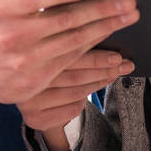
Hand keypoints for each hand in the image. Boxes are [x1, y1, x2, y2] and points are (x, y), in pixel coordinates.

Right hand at [0, 0, 138, 117]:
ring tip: (127, 18)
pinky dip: (95, 53)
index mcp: (1, 10)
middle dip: (101, 10)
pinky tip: (112, 43)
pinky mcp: (35, 82)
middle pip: (63, 21)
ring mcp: (24, 62)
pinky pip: (72, 64)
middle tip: (127, 2)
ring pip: (73, 43)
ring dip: (105, 30)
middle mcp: (12, 37)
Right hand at [18, 49, 135, 150]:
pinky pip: (71, 107)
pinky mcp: (36, 118)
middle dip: (104, 68)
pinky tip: (92, 89)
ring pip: (76, 91)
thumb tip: (105, 32)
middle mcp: (26, 79)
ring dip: (100, 82)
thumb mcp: (54, 50)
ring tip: (116, 73)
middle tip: (124, 63)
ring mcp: (29, 101)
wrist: (33, 99)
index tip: (117, 49)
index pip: (69, 52)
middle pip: (75, 74)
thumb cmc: (49, 69)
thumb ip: (71, 42)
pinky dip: (86, 99)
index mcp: (29, 56)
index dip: (95, 50)